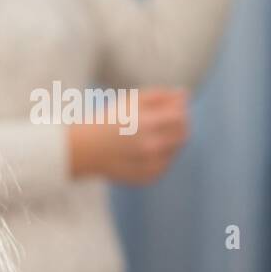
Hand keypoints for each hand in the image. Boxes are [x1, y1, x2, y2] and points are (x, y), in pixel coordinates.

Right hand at [66, 87, 188, 184]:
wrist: (85, 149)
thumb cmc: (109, 120)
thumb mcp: (131, 101)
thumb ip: (160, 96)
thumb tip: (185, 94)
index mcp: (146, 123)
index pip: (181, 117)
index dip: (180, 111)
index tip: (172, 109)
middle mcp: (150, 146)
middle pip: (183, 135)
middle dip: (179, 127)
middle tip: (163, 122)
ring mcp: (150, 165)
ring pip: (175, 151)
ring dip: (170, 141)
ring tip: (149, 136)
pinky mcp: (148, 178)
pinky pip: (165, 164)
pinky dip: (161, 156)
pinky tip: (143, 151)